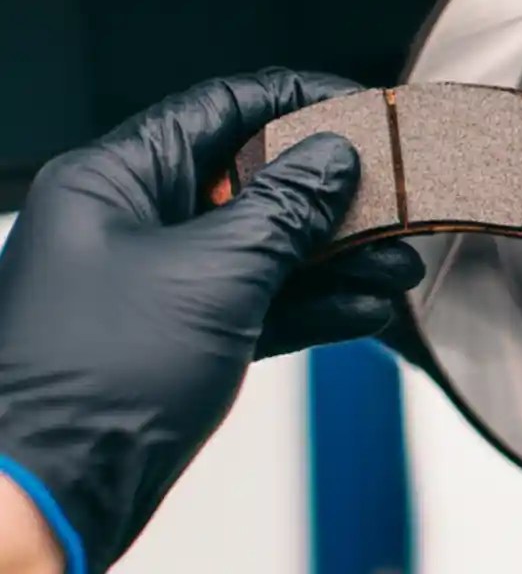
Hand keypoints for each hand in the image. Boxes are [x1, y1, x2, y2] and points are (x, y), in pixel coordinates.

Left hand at [0, 69, 422, 571]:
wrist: (45, 498)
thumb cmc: (89, 382)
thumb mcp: (213, 274)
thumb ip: (283, 209)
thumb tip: (332, 158)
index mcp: (117, 179)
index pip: (222, 107)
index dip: (300, 101)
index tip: (361, 109)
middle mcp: (134, 222)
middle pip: (253, 181)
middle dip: (333, 196)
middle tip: (394, 199)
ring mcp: (159, 283)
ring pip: (265, 248)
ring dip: (336, 258)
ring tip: (398, 265)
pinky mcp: (181, 338)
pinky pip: (260, 304)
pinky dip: (313, 307)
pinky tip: (364, 311)